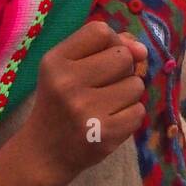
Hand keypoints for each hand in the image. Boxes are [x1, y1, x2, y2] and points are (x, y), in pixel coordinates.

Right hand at [12, 21, 147, 185]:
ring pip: (136, 85)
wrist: (45, 153)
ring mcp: (87, 110)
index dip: (111, 41)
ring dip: (127, 94)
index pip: (100, 31)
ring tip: (105, 105)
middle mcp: (67, 83)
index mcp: (55, 62)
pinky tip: (109, 121)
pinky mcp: (105, 134)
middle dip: (122, 70)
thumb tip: (141, 49)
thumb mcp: (68, 67)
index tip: (102, 57)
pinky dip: (130, 115)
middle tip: (103, 86)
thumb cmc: (60, 102)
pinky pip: (139, 111)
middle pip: (124, 57)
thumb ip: (104, 47)